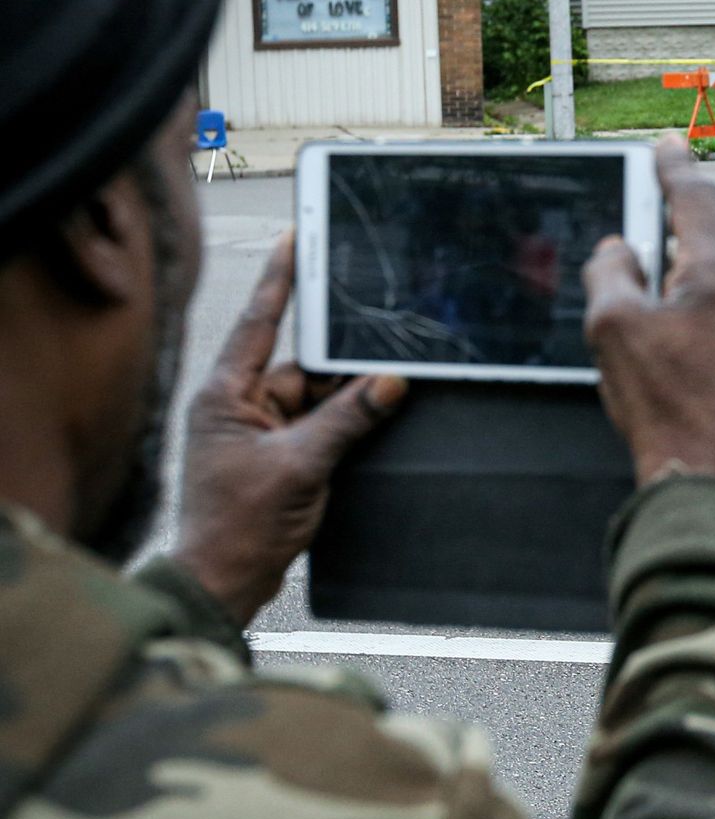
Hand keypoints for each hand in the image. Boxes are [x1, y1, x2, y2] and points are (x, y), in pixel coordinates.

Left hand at [174, 235, 406, 626]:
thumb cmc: (238, 526)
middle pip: (302, 363)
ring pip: (318, 395)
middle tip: (378, 349)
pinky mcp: (278, 454)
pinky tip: (371, 426)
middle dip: (340, 364)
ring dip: (347, 402)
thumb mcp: (300, 467)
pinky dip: (346, 424)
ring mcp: (258, 430)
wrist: (224, 580)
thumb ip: (347, 420)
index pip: (258, 323)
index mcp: (225, 395)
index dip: (281, 280)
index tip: (296, 238)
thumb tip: (387, 383)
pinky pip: (322, 423)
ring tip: (375, 405)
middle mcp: (239, 405)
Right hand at [583, 135, 714, 490]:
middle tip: (663, 200)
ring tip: (671, 261)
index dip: (675, 166)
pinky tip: (694, 313)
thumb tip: (620, 249)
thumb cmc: (661, 406)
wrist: (706, 473)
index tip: (665, 146)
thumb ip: (610, 272)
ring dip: (708, 250)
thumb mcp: (610, 329)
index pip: (697, 199)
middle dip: (694, 206)